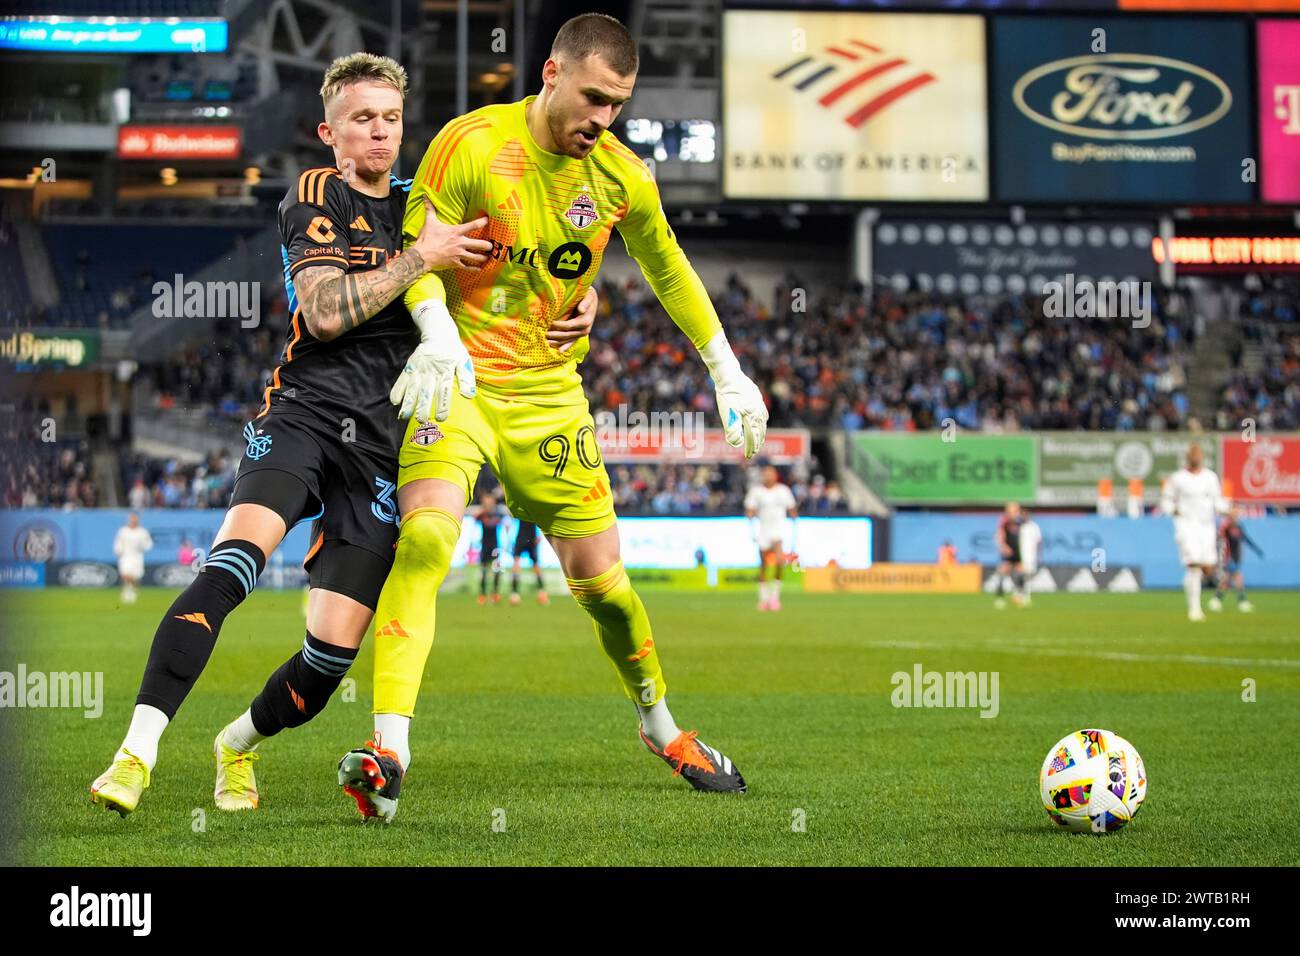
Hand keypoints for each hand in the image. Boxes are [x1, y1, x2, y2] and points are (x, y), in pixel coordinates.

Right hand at [390, 300, 475, 421]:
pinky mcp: (410, 367)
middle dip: (423, 407)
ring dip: (408, 402)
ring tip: (404, 416)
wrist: (439, 333)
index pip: (444, 390)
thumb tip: (469, 396)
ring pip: (413, 388)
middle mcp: (431, 372)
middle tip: (422, 421)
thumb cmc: (453, 352)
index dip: (443, 404)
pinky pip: (402, 379)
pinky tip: (394, 402)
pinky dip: (398, 389)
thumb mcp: (464, 362)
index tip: (441, 418)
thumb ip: (466, 379)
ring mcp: (419, 369)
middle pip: (426, 392)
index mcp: (446, 371)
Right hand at [410, 199, 491, 270]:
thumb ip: (430, 209)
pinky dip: (474, 269)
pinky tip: (480, 269)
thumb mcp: (429, 221)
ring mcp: (459, 254)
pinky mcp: (455, 263)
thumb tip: (425, 196)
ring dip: (483, 258)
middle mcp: (460, 243)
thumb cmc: (426, 238)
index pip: (473, 225)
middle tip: (491, 245)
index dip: (482, 222)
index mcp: (456, 232)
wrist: (422, 255)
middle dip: (488, 245)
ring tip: (487, 257)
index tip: (488, 219)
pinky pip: (468, 267)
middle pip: (480, 245)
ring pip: (476, 258)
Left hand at [547, 285, 597, 352]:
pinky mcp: (579, 335)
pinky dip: (564, 346)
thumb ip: (585, 302)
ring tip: (545, 343)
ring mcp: (582, 334)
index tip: (548, 323)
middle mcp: (585, 330)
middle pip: (566, 335)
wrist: (591, 298)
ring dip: (556, 342)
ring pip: (567, 340)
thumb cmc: (587, 294)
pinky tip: (557, 351)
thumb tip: (581, 310)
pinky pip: (571, 342)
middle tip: (542, 334)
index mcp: (585, 321)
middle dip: (554, 335)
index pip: (568, 326)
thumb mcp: (589, 295)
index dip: (558, 325)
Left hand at [715, 373, 767, 458]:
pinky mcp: (758, 398)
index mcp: (751, 418)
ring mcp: (759, 405)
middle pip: (760, 432)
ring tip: (757, 441)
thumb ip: (733, 431)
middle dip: (756, 444)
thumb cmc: (727, 396)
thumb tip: (736, 444)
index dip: (750, 448)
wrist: (729, 376)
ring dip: (760, 434)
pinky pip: (763, 414)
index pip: (752, 437)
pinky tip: (759, 423)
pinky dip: (761, 423)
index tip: (747, 457)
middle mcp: (758, 412)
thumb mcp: (727, 414)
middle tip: (752, 453)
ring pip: (762, 424)